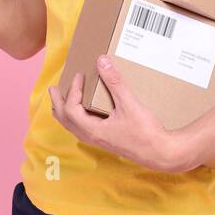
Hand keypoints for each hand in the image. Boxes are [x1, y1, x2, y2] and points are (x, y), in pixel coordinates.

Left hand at [48, 56, 191, 172]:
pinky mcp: (106, 140)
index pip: (71, 109)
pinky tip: (86, 110)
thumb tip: (102, 61)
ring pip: (73, 126)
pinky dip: (77, 117)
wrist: (160, 153)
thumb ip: (114, 82)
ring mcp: (98, 140)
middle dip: (58, 103)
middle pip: (65, 120)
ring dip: (66, 111)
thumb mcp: (129, 103)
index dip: (72, 90)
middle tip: (53, 88)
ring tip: (64, 98)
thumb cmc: (145, 132)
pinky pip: (83, 128)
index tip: (80, 76)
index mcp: (93, 130)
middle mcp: (92, 137)